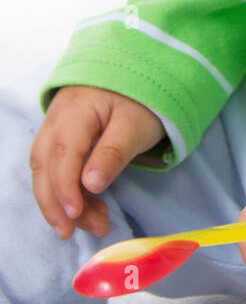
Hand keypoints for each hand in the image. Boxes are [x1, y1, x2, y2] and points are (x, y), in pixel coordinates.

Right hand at [29, 85, 166, 239]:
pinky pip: (54, 165)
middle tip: (73, 232)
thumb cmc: (141, 98)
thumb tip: (90, 185)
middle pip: (45, 164)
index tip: (74, 214)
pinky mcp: (61, 135)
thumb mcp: (136, 125)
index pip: (62, 153)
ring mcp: (55, 125)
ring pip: (45, 167)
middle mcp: (57, 117)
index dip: (64, 187)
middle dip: (56, 202)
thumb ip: (114, 152)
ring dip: (59, 200)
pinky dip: (64, 189)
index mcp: (76, 109)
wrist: (140, 71)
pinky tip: (82, 208)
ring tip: (86, 225)